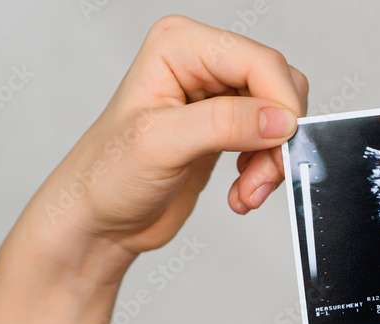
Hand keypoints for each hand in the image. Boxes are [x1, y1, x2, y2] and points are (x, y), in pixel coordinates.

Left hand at [25, 15, 307, 263]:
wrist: (98, 220)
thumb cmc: (106, 177)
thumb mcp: (161, 145)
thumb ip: (224, 124)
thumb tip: (280, 120)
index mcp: (179, 47)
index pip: (259, 61)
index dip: (279, 104)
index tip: (281, 146)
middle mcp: (200, 64)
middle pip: (277, 86)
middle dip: (278, 137)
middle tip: (261, 175)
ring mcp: (215, 98)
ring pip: (281, 116)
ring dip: (273, 160)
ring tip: (248, 190)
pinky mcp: (226, 130)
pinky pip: (272, 141)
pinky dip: (266, 171)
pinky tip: (242, 192)